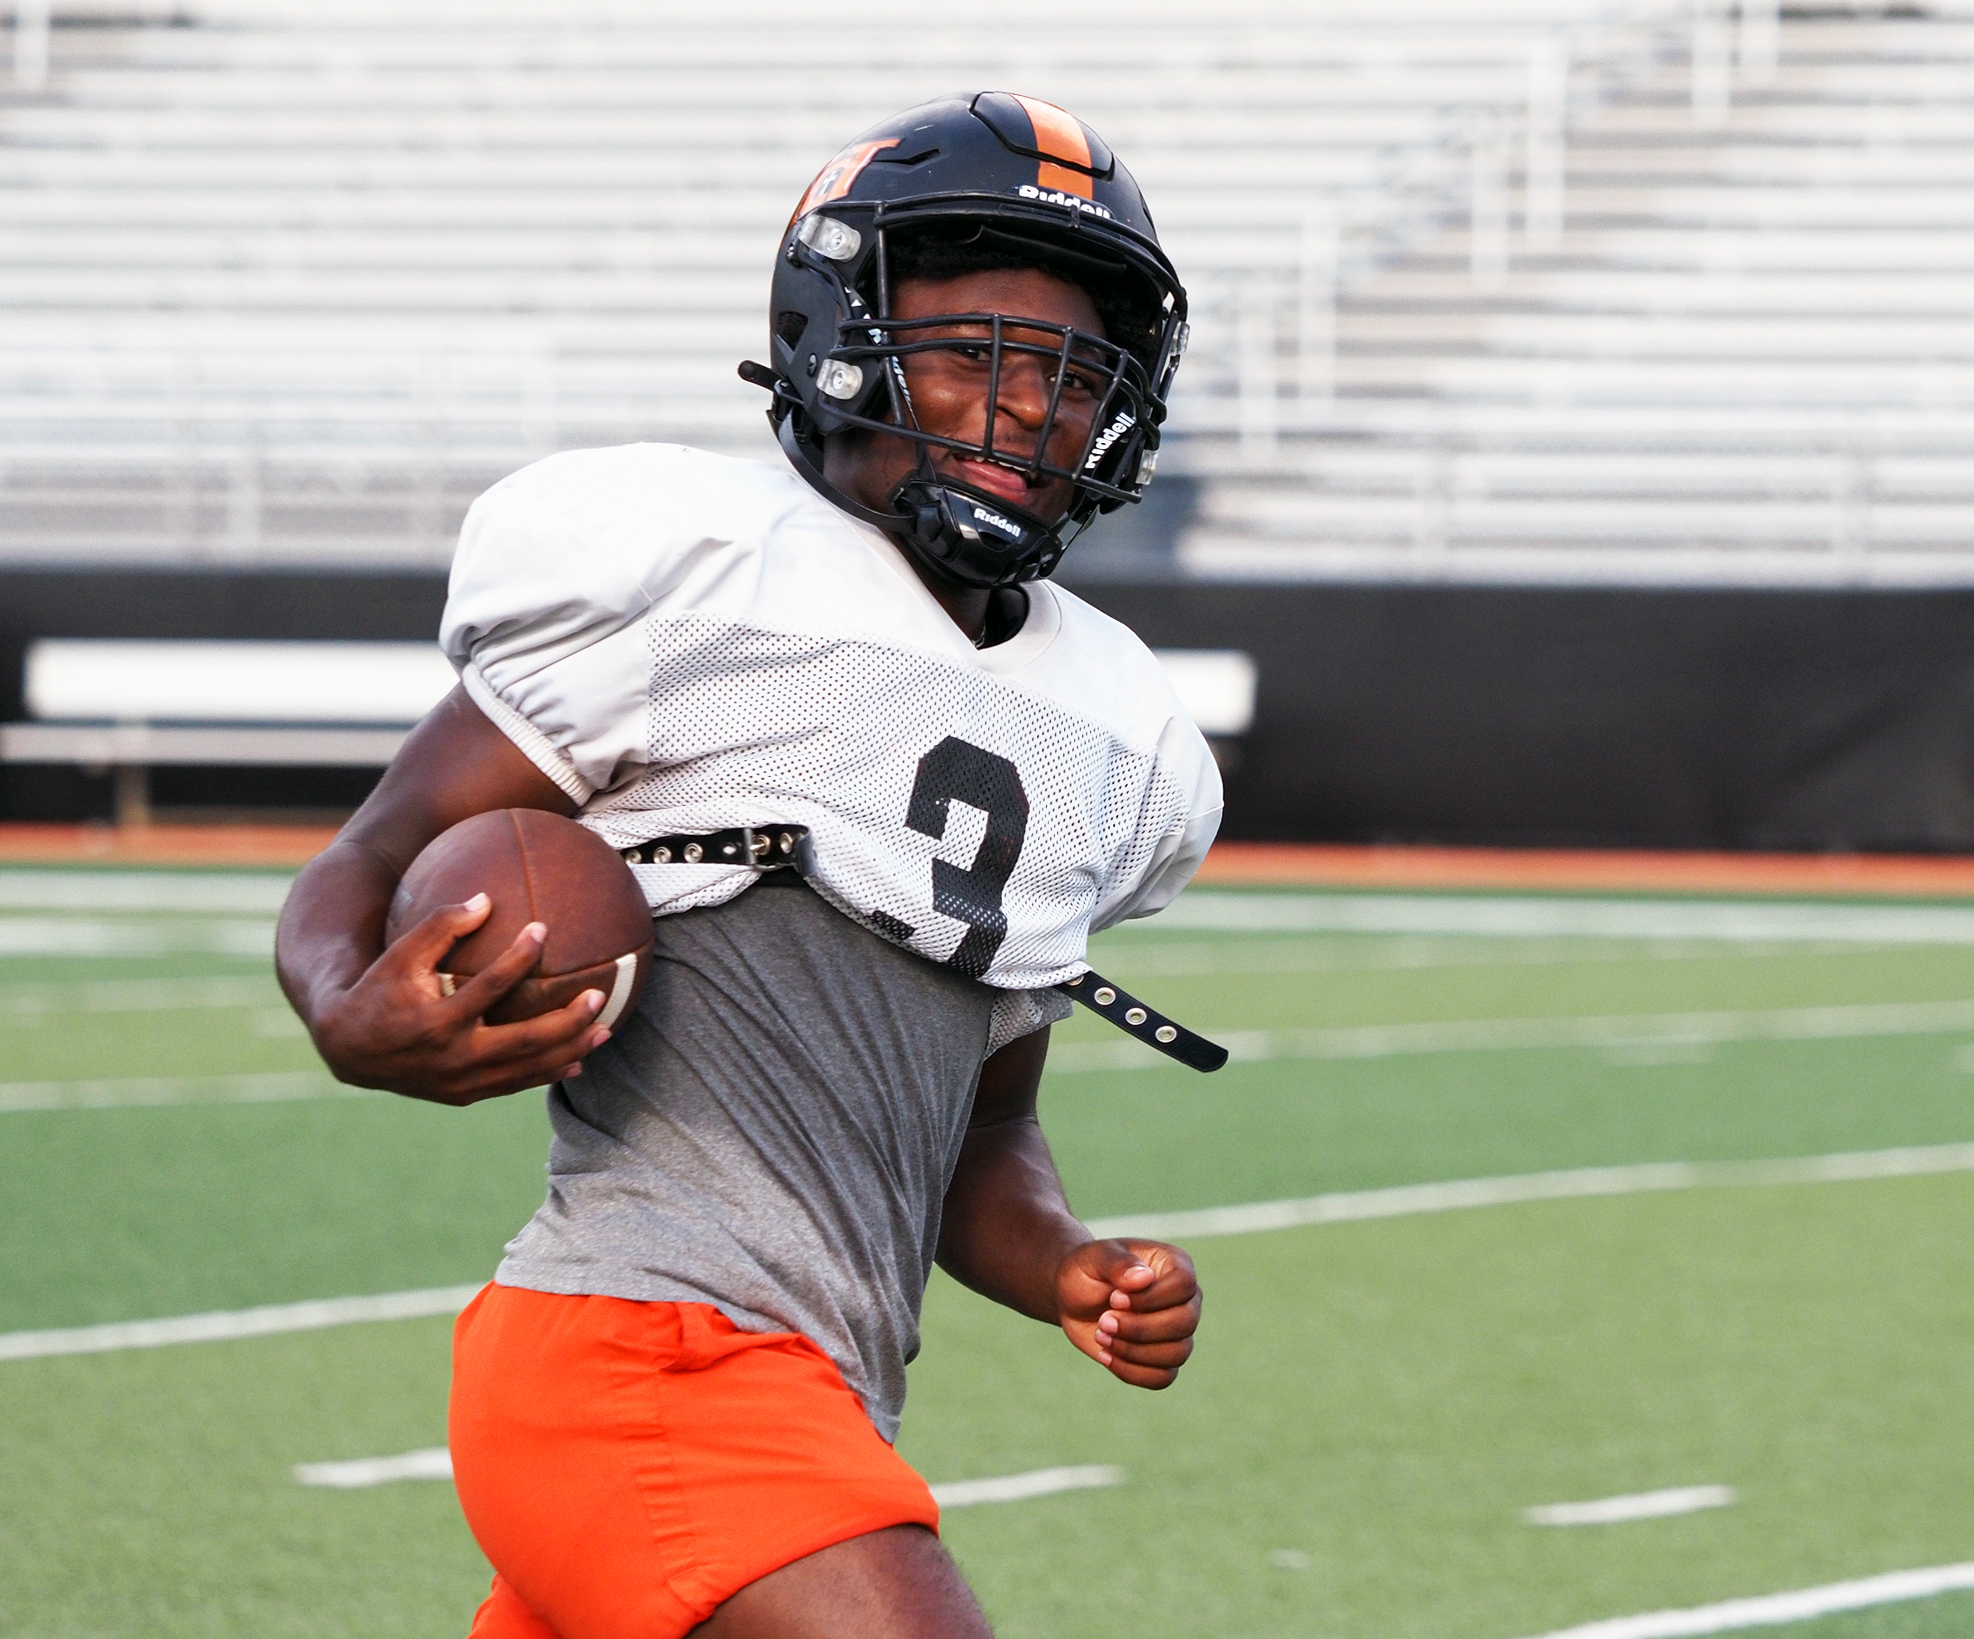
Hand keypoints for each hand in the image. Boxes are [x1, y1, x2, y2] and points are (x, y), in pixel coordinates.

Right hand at [309, 893, 612, 1105]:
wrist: (350, 1050)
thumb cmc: (378, 990)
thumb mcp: (399, 954)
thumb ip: (441, 925)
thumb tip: (486, 899)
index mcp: (435, 1019)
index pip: (487, 987)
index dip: (517, 959)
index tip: (542, 929)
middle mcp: (452, 1056)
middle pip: (523, 1041)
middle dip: (567, 1022)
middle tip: (599, 996)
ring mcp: (460, 1082)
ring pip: (526, 1070)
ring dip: (570, 1050)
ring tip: (606, 1030)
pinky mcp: (464, 1095)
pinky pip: (514, 1084)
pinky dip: (547, 1073)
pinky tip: (576, 1060)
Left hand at [1056, 1238, 1200, 1389]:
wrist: (1073, 1297)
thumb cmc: (1087, 1269)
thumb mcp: (1094, 1257)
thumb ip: (1118, 1263)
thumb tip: (1143, 1278)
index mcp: (1174, 1264)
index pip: (1184, 1285)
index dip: (1150, 1299)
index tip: (1114, 1299)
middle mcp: (1185, 1298)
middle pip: (1185, 1323)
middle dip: (1139, 1328)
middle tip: (1103, 1321)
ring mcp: (1178, 1330)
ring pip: (1177, 1354)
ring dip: (1133, 1352)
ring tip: (1101, 1336)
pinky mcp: (1163, 1358)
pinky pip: (1163, 1377)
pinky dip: (1131, 1371)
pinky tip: (1105, 1355)